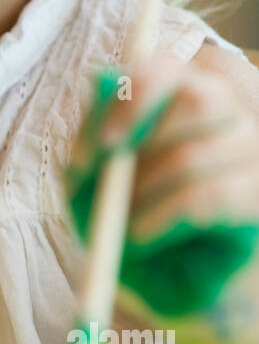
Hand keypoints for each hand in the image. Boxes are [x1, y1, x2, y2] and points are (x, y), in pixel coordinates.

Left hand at [71, 51, 258, 242]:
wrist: (172, 276)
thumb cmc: (134, 215)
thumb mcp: (99, 175)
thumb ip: (100, 133)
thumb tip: (100, 83)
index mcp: (188, 93)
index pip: (168, 68)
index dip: (131, 100)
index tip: (102, 143)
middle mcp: (232, 112)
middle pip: (196, 98)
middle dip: (140, 143)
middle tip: (104, 183)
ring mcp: (253, 151)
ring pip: (193, 154)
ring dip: (142, 191)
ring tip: (118, 221)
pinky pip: (208, 197)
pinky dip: (160, 219)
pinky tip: (139, 237)